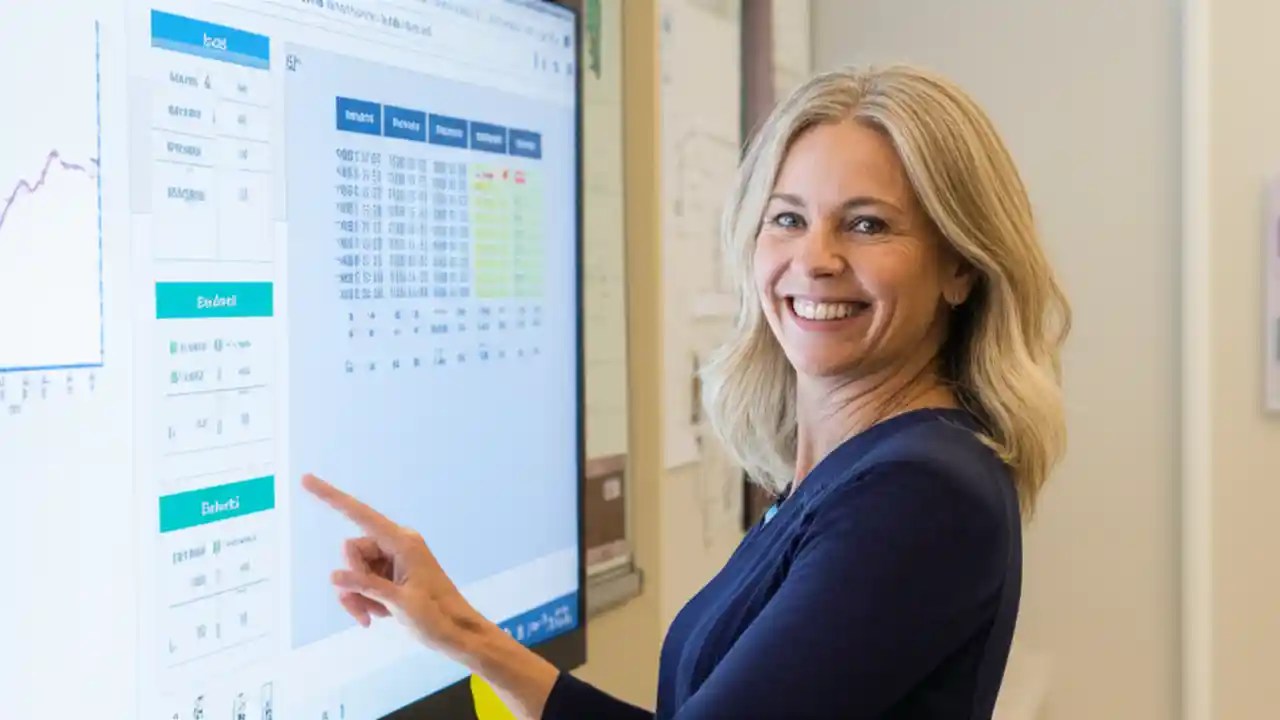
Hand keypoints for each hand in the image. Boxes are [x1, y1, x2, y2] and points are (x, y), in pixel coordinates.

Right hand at [301, 473, 484, 657]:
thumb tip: (333, 576)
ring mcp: (393, 560)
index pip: (359, 513)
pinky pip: (363, 581)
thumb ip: (366, 587)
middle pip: (352, 552)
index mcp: (402, 542)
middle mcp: (396, 544)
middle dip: (353, 582)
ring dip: (358, 596)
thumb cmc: (436, 617)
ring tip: (373, 617)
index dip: (331, 496)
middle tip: (367, 610)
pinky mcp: (391, 575)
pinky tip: (379, 616)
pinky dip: (364, 600)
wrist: (456, 633)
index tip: (306, 479)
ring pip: (354, 570)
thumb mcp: (399, 603)